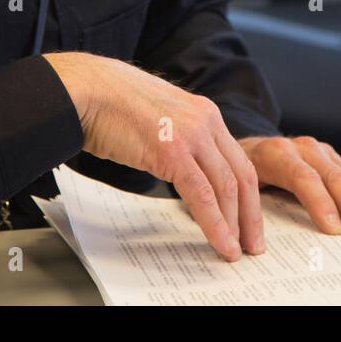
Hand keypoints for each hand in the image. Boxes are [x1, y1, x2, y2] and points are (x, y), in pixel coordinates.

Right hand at [45, 51, 263, 261]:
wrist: (87, 90)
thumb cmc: (112, 104)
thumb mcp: (160, 117)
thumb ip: (179, 137)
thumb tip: (185, 168)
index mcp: (204, 113)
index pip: (238, 160)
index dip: (248, 196)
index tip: (249, 221)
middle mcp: (205, 121)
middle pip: (242, 175)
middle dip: (251, 215)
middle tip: (253, 245)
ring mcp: (191, 134)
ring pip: (226, 188)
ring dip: (236, 225)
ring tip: (237, 251)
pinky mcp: (172, 151)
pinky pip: (202, 195)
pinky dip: (215, 224)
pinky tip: (220, 243)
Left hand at [239, 135, 340, 235]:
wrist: (247, 147)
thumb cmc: (243, 174)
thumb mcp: (238, 185)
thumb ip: (249, 205)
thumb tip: (255, 236)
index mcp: (276, 153)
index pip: (303, 177)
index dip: (320, 203)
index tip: (335, 230)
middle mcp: (304, 148)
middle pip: (334, 177)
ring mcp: (322, 152)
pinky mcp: (335, 158)